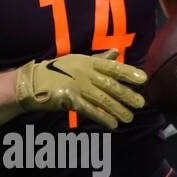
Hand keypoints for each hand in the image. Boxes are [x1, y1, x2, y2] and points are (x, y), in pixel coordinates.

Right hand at [15, 48, 146, 129]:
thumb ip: (98, 59)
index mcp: (88, 61)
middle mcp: (84, 72)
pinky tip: (112, 124)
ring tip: (129, 118)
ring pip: (102, 99)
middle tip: (141, 103)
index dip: (128, 73)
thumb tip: (115, 52)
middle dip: (127, 95)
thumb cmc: (58, 71)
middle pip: (110, 85)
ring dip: (117, 109)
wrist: (33, 82)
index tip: (143, 80)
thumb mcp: (78, 61)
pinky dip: (102, 117)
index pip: (112, 67)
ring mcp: (76, 86)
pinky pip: (89, 110)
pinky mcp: (68, 99)